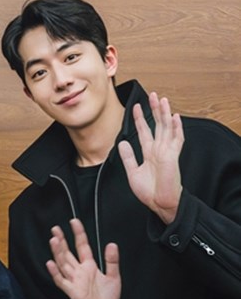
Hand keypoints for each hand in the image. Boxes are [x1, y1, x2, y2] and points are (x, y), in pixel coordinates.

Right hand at [46, 219, 120, 298]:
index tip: (74, 222)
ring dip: (58, 252)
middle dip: (62, 240)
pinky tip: (50, 264)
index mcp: (89, 267)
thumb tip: (112, 244)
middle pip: (68, 253)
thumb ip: (112, 261)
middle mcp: (79, 272)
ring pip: (63, 264)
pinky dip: (56, 273)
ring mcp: (74, 281)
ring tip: (53, 240)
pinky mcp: (72, 292)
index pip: (82, 246)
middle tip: (55, 228)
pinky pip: (62, 281)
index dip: (79, 234)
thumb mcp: (114, 277)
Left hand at [118, 92, 183, 223]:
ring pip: (167, 128)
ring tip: (162, 99)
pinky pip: (176, 140)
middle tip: (151, 95)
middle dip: (154, 110)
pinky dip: (176, 128)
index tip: (134, 108)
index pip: (144, 131)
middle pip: (157, 125)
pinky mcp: (173, 157)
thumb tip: (122, 143)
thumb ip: (128, 157)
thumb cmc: (149, 191)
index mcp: (149, 153)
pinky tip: (174, 117)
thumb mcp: (132, 172)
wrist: (159, 203)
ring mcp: (167, 152)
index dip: (140, 119)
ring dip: (165, 113)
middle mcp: (159, 150)